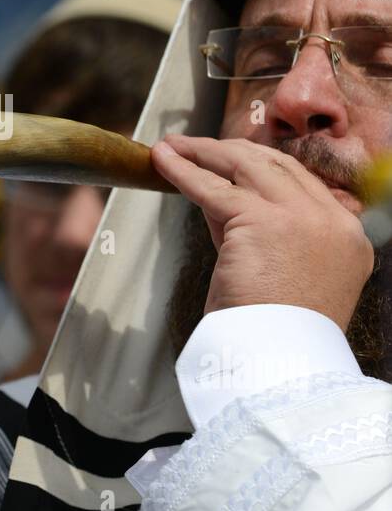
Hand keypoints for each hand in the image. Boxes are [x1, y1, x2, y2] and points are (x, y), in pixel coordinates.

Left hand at [151, 134, 373, 330]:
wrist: (278, 363)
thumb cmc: (274, 334)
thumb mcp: (280, 276)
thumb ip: (256, 234)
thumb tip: (215, 197)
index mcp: (348, 239)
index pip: (301, 185)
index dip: (260, 167)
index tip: (230, 160)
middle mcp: (333, 222)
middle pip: (276, 167)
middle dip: (231, 152)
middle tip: (196, 147)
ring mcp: (302, 217)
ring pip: (247, 166)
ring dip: (205, 152)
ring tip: (174, 147)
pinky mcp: (262, 221)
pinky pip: (213, 187)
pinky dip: (183, 170)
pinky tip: (163, 161)